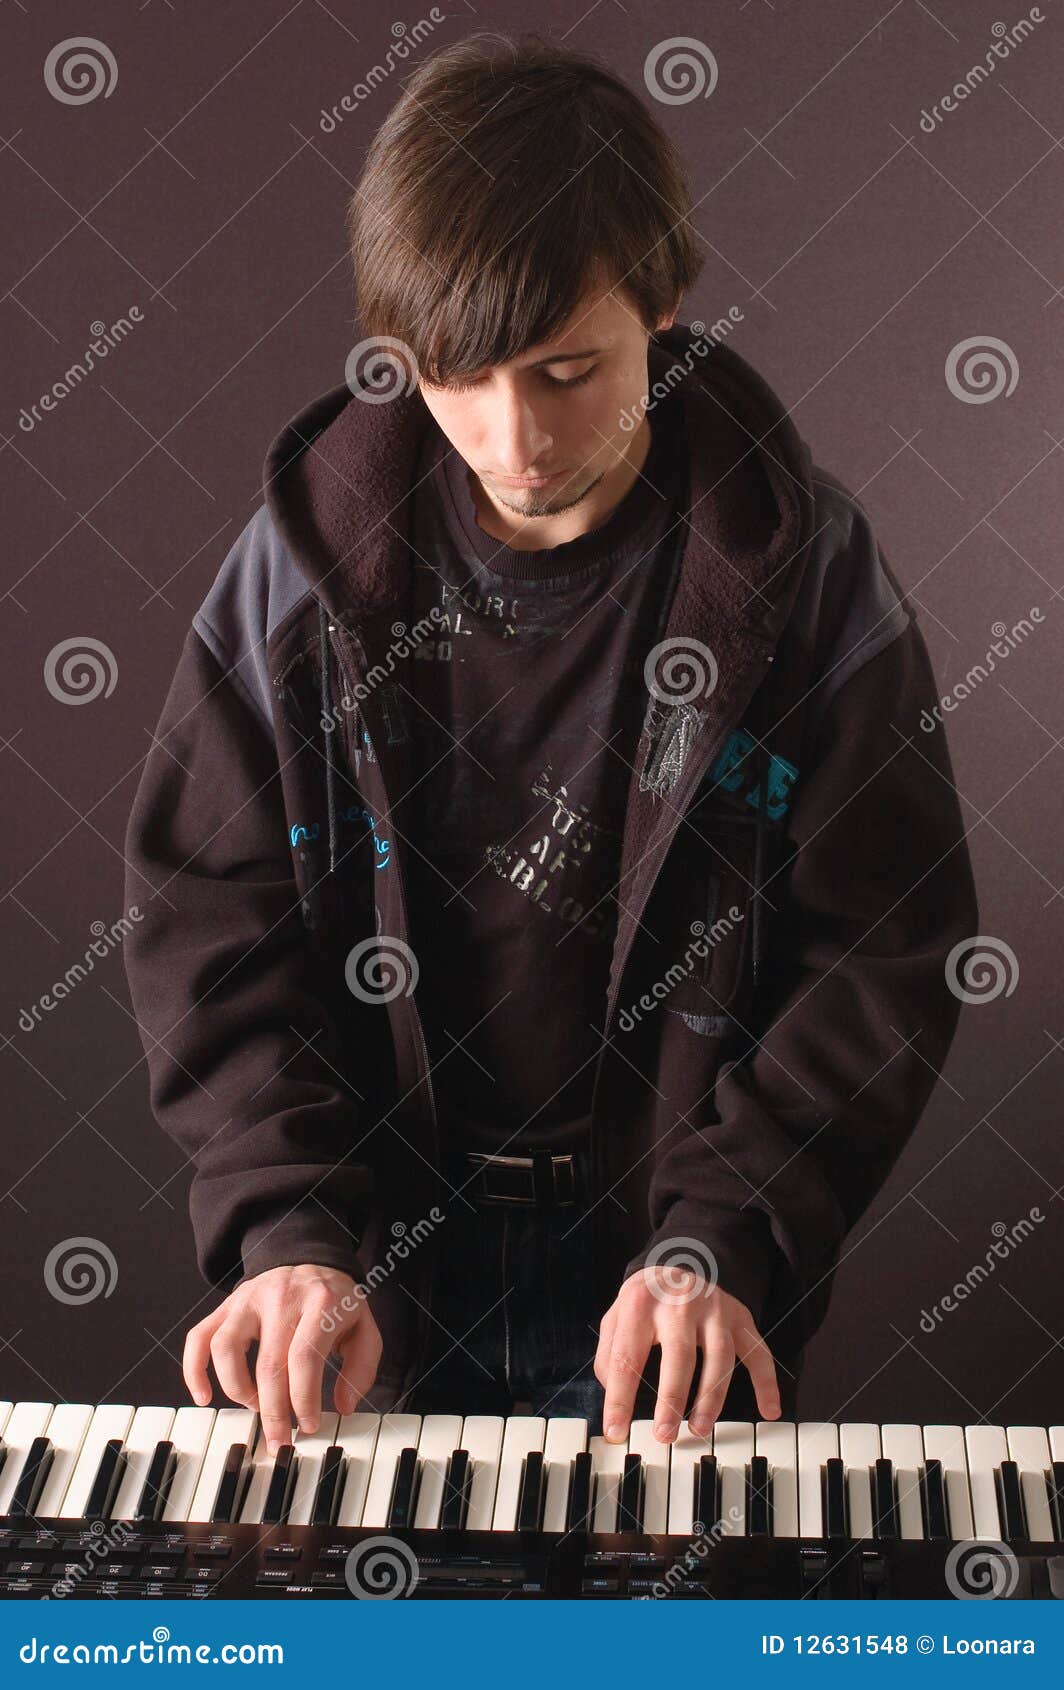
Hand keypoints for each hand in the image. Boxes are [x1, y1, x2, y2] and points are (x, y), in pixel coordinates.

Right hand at [182, 1264, 381, 1455]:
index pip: (304, 1358)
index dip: (303, 1399)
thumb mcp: (364, 1326)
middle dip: (273, 1412)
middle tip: (281, 1440)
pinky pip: (199, 1337)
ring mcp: (248, 1299)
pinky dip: (194, 1370)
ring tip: (256, 1406)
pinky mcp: (227, 1306)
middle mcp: (280, 1298)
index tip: (309, 1425)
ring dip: (238, 1390)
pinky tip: (203, 1396)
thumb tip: (343, 1406)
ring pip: (226, 1348)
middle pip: (268, 1364)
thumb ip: (362, 1365)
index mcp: (320, 1302)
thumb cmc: (335, 1303)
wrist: (310, 1260)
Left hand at [594, 1266, 780, 1443]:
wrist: (681, 1260)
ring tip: (698, 1428)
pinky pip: (758, 1351)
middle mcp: (679, 1304)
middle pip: (679, 1354)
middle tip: (663, 1435)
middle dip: (671, 1399)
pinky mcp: (739, 1317)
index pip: (627, 1357)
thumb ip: (610, 1354)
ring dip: (710, 1398)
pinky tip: (769, 1409)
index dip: (619, 1399)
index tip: (616, 1431)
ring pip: (719, 1357)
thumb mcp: (616, 1316)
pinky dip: (767, 1382)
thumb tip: (614, 1396)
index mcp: (640, 1305)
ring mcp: (714, 1310)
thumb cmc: (646, 1301)